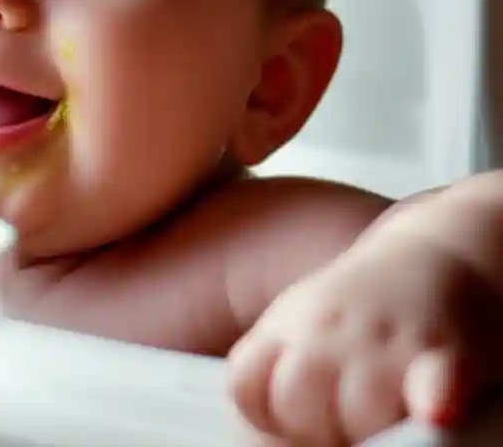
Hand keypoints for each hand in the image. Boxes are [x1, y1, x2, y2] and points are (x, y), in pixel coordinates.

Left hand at [227, 225, 502, 444]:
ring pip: (355, 417)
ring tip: (381, 419)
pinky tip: (433, 412)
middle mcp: (326, 331)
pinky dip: (432, 403)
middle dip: (313, 431)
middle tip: (341, 424)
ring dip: (367, 431)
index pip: (245, 387)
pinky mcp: (443, 355)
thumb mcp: (299, 321)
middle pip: (295, 406)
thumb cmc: (360, 308)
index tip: (287, 422)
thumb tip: (260, 432)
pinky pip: (432, 387)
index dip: (262, 416)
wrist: (435, 260)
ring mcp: (383, 342)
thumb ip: (276, 367)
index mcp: (286, 326)